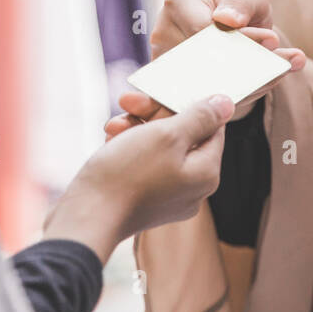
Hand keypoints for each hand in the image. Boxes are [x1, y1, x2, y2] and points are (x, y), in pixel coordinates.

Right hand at [43, 95, 235, 263]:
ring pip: (157, 148)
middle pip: (182, 136)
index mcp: (206, 173)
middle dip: (152, 116)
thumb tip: (227, 104)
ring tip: (113, 126)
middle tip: (128, 102)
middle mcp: (192, 188)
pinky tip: (110, 140)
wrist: (85, 217)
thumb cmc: (127, 175)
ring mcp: (167, 197)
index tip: (160, 94)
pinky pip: (142, 165)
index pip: (211, 127)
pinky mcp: (143, 201)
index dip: (185, 105)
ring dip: (135, 129)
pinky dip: (127, 148)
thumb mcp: (167, 135)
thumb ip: (200, 117)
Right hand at [138, 0, 304, 119]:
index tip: (272, 41)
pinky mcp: (174, 88)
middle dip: (244, 65)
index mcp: (178, 1)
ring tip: (280, 74)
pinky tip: (266, 85)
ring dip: (245, 85)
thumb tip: (229, 20)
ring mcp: (165, 64)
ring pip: (205, 84)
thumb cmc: (239, 9)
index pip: (204, 28)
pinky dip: (239, 94)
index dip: (236, 39)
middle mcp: (163, 33)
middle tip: (282, 67)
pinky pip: (206, 99)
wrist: (231, 31)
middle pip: (202, 60)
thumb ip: (243, 2)